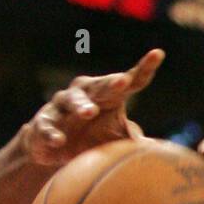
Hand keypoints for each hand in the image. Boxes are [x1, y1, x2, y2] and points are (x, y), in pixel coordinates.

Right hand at [21, 49, 162, 166]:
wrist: (54, 149)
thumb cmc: (93, 138)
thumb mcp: (117, 139)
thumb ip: (135, 139)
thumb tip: (159, 148)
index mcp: (108, 95)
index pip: (130, 80)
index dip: (144, 68)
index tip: (157, 54)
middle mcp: (85, 94)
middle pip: (99, 86)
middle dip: (111, 83)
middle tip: (123, 81)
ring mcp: (62, 107)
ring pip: (70, 100)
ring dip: (80, 105)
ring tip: (90, 111)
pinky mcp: (43, 123)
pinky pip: (47, 126)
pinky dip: (52, 133)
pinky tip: (59, 140)